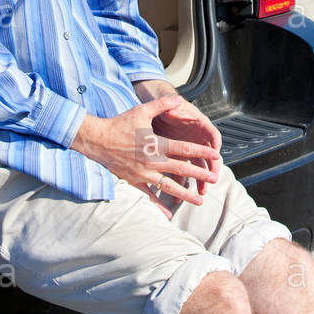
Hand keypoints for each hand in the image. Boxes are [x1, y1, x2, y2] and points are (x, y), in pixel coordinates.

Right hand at [70, 96, 220, 218]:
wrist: (98, 140)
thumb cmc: (120, 124)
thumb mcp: (142, 111)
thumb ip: (161, 105)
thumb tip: (178, 99)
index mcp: (156, 144)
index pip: (184, 149)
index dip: (201, 152)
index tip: (215, 156)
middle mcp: (152, 161)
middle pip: (181, 169)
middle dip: (199, 175)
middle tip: (215, 179)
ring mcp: (143, 173)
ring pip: (168, 187)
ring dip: (185, 194)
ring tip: (199, 200)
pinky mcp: (133, 181)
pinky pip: (148, 196)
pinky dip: (158, 205)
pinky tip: (168, 214)